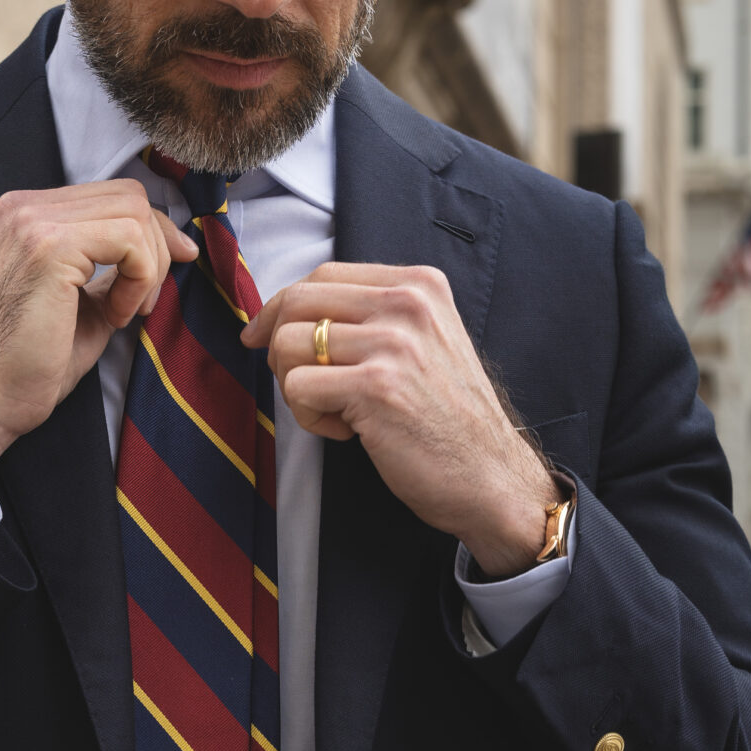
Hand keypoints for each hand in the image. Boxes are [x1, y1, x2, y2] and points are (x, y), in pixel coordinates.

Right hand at [0, 181, 197, 500]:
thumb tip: (166, 248)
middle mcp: (22, 207)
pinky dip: (138, 281)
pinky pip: (129, 240)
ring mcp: (32, 220)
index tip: (165, 276)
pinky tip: (116, 317)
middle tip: (145, 305)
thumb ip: (109, 268)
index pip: (110, 196)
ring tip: (124, 314)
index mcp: (24, 216)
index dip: (151, 233)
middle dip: (157, 249)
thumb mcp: (80, 302)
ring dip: (148, 269)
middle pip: (128, 195)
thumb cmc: (30, 365)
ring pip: (134, 213)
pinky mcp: (49, 245)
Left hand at [241, 263, 559, 576]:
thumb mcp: (423, 344)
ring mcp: (393, 343)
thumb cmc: (446, 420)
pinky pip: (298, 388)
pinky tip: (345, 431)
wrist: (488, 475)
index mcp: (418, 285)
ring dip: (294, 388)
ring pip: (289, 345)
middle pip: (298, 302)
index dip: (281, 307)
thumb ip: (374, 319)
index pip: (323, 275)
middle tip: (297, 386)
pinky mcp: (376, 387)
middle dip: (278, 348)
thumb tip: (290, 314)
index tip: (261, 337)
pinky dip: (308, 417)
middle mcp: (407, 303)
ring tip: (334, 413)